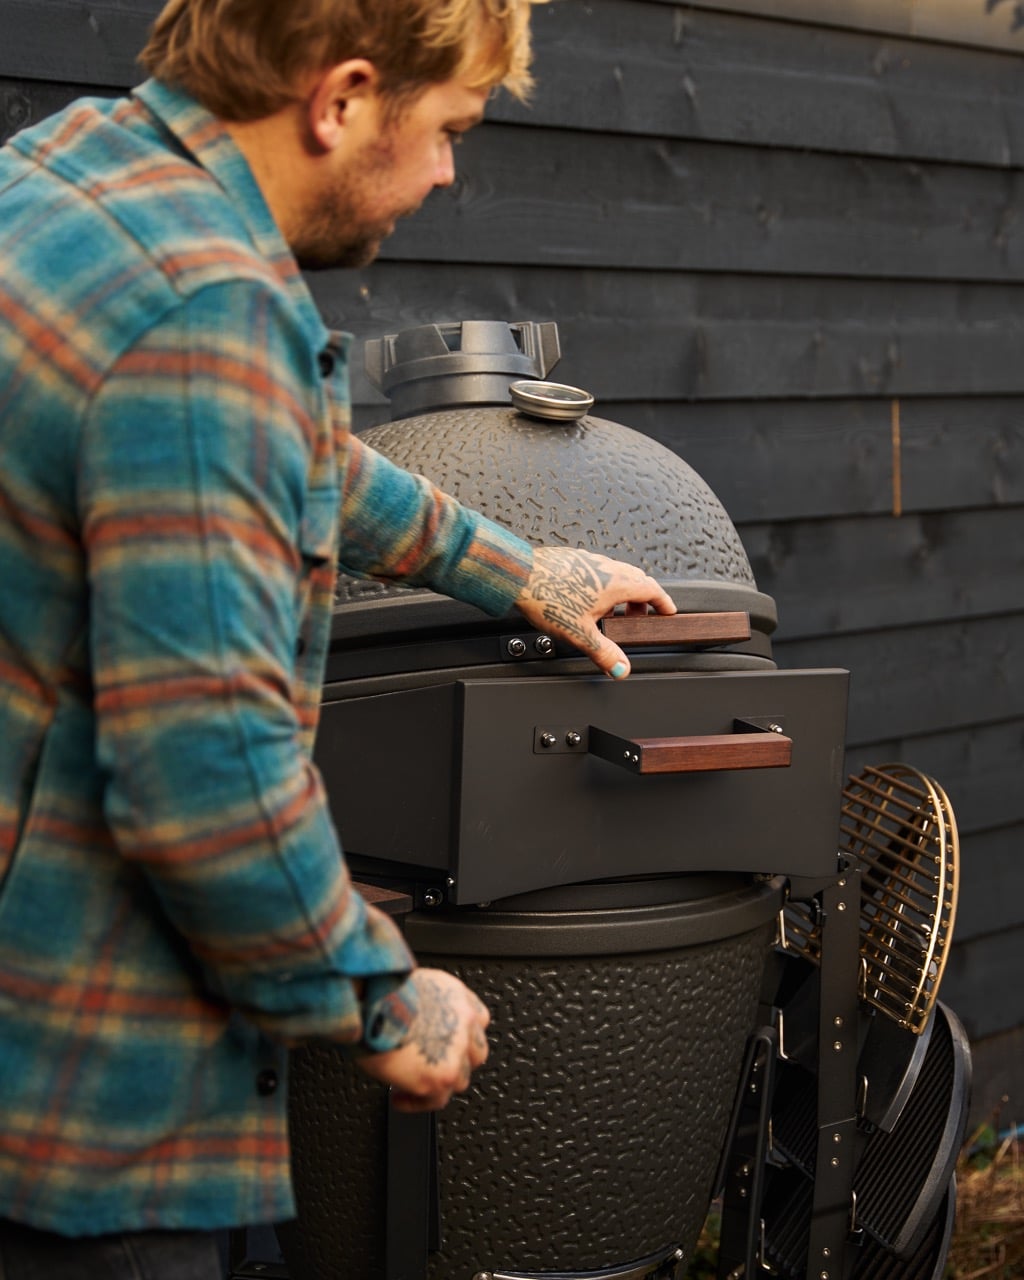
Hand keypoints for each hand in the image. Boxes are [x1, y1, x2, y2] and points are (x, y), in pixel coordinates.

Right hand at [355, 968, 489, 1110]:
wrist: (367, 1004)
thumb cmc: (374, 994)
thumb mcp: (406, 985)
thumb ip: (421, 1004)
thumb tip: (412, 1021)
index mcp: (454, 994)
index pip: (476, 1019)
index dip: (462, 1035)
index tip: (446, 1044)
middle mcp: (463, 1020)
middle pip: (474, 1052)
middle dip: (456, 1062)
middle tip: (433, 1066)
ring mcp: (456, 1050)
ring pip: (460, 1078)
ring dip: (437, 1083)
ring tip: (413, 1084)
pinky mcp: (441, 1075)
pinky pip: (437, 1100)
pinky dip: (417, 1102)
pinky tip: (400, 1098)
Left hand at [515, 547, 675, 678]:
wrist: (518, 575)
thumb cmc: (546, 597)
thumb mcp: (580, 633)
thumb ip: (604, 653)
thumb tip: (620, 668)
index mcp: (616, 582)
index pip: (652, 589)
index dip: (663, 602)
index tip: (668, 611)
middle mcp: (605, 567)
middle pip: (637, 580)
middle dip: (643, 600)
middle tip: (639, 617)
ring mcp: (589, 560)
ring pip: (616, 574)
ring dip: (622, 592)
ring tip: (611, 613)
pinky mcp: (573, 560)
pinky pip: (597, 571)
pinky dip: (603, 585)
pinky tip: (587, 600)